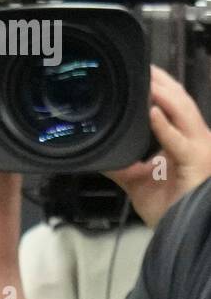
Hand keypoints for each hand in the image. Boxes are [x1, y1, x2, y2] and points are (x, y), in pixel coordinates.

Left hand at [103, 65, 210, 226]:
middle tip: (143, 66)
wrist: (185, 232)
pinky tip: (152, 113)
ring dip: (164, 95)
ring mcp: (199, 150)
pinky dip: (165, 126)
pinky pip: (180, 142)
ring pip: (184, 113)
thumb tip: (99, 154)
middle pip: (181, 102)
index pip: (175, 106)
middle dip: (163, 82)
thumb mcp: (139, 182)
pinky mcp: (197, 163)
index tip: (143, 72)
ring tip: (147, 80)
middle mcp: (196, 140)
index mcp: (185, 141)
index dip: (162, 87)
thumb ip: (122, 166)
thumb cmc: (171, 208)